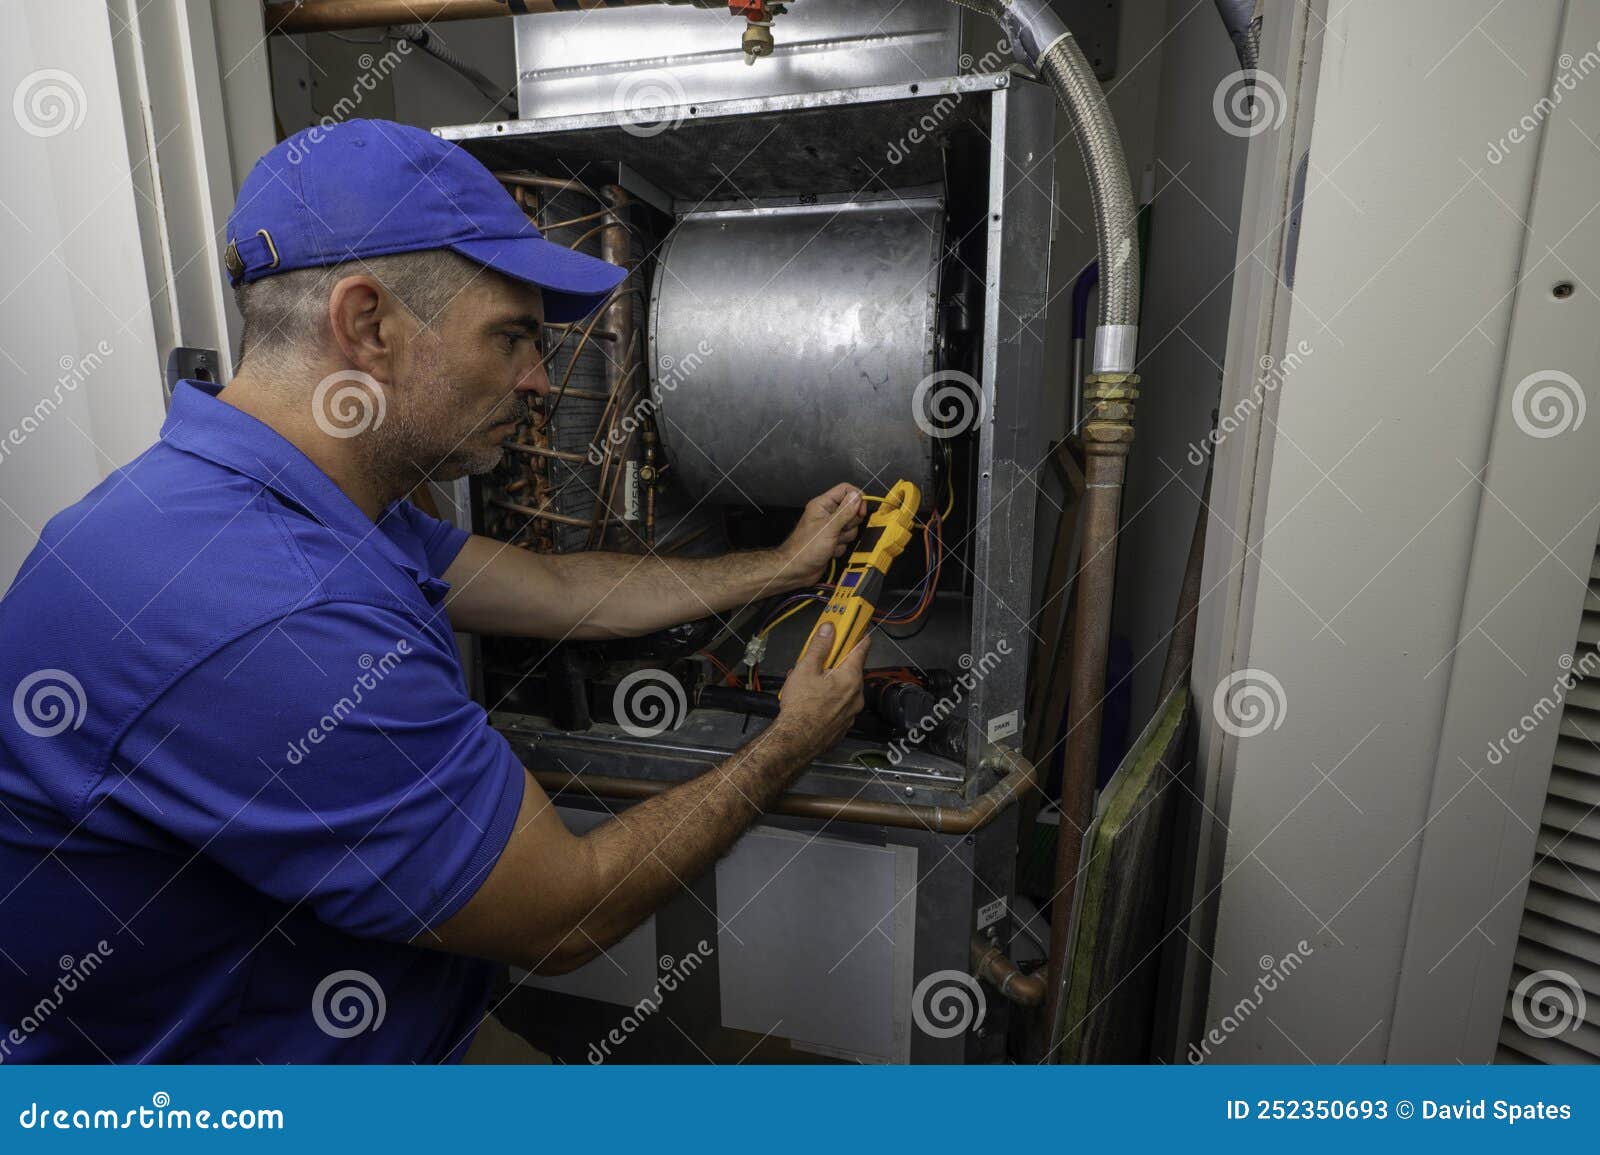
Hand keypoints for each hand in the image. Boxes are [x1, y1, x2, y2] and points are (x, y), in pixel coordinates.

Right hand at [771, 623, 870, 762]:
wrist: (795, 741)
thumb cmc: (801, 707)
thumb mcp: (806, 669)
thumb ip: (819, 647)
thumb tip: (829, 629)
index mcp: (850, 678)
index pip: (861, 648)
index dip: (858, 635)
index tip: (856, 628)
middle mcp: (856, 695)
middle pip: (850, 669)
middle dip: (835, 662)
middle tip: (818, 659)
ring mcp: (851, 712)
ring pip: (843, 688)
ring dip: (830, 681)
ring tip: (807, 682)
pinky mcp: (843, 725)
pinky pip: (839, 705)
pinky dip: (828, 699)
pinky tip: (810, 700)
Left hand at [776, 482, 866, 587]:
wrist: (797, 570)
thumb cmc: (804, 548)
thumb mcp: (829, 527)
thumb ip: (845, 512)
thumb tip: (857, 497)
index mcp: (823, 505)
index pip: (845, 490)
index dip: (857, 499)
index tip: (860, 511)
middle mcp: (827, 514)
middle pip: (852, 511)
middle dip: (849, 524)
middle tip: (838, 530)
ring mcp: (831, 528)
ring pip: (851, 528)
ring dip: (844, 538)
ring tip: (831, 542)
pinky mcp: (833, 541)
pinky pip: (847, 541)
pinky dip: (840, 548)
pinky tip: (829, 550)